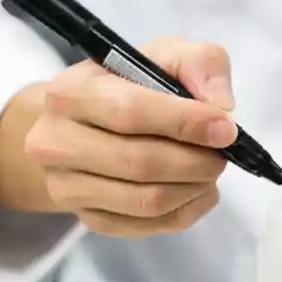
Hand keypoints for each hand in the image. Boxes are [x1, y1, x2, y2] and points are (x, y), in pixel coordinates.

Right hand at [19, 37, 237, 236]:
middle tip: (223, 154)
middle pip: (140, 163)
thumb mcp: (160, 56)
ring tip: (211, 170)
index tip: (226, 129)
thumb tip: (220, 105)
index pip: (130, 112)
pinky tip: (197, 191)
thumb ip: (198, 63)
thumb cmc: (123, 85)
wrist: (75, 126)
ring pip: (146, 201)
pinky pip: (147, 226)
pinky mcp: (87, 218)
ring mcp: (66, 187)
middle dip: (196, 161)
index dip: (185, 122)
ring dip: (194, 188)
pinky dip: (186, 211)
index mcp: (68, 94)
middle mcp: (55, 143)